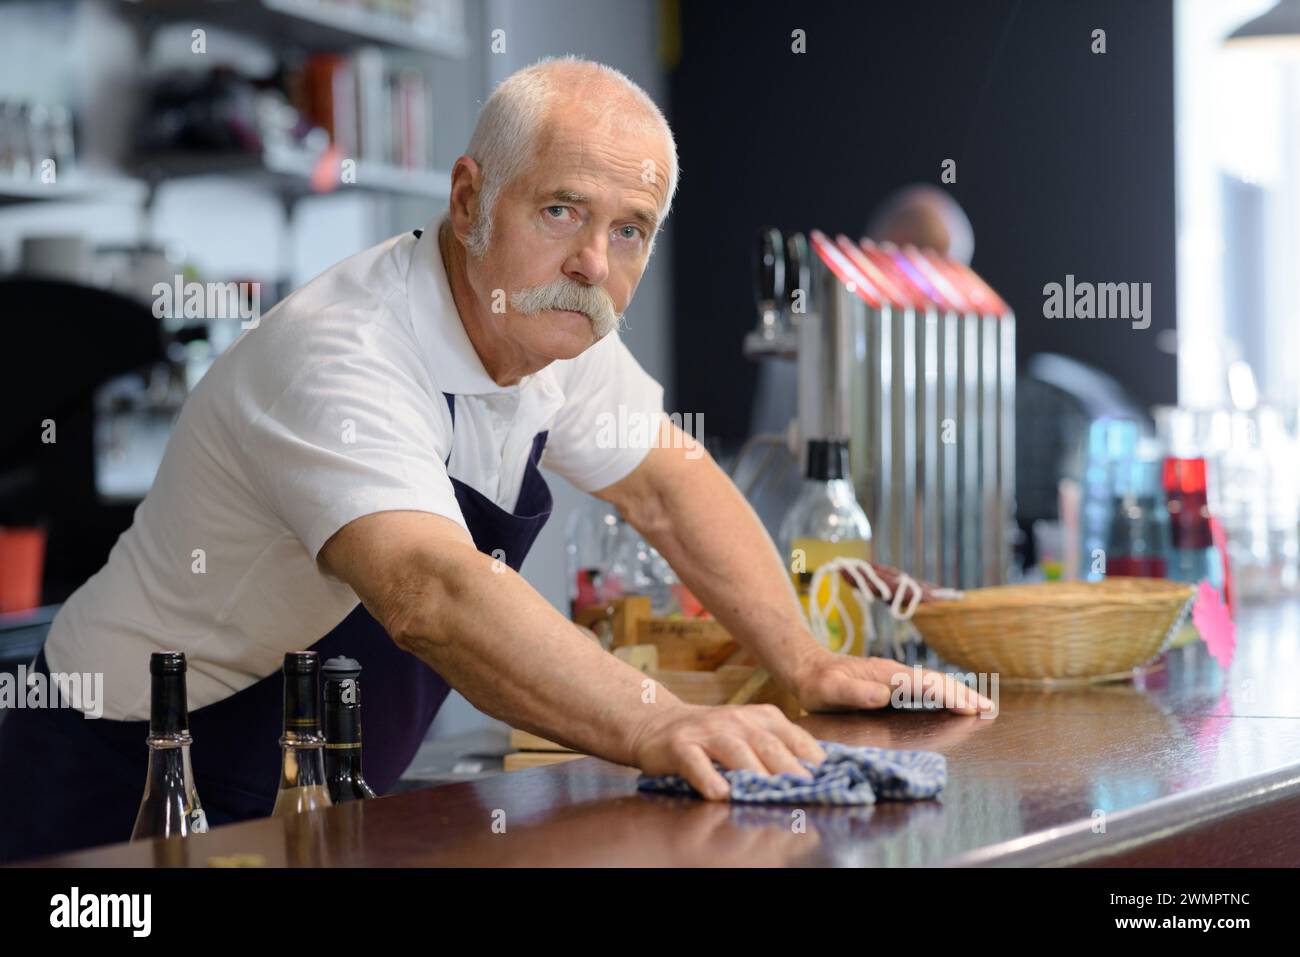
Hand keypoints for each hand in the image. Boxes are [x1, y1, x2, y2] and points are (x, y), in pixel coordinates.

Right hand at [630, 702, 827, 800]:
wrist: (657, 723)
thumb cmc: (714, 736)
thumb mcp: (751, 733)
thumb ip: (781, 751)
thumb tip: (822, 780)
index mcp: (764, 718)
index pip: (796, 739)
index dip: (815, 762)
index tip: (834, 784)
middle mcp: (738, 721)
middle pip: (770, 747)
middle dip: (792, 772)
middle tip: (808, 794)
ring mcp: (708, 732)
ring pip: (736, 752)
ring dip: (756, 775)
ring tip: (771, 795)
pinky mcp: (680, 746)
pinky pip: (696, 763)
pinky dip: (708, 778)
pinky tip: (719, 793)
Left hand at [790, 647, 994, 715]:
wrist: (806, 667)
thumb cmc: (816, 684)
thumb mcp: (828, 691)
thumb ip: (854, 693)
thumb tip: (884, 696)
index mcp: (885, 675)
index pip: (924, 685)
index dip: (948, 695)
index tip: (970, 707)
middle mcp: (894, 673)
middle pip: (936, 681)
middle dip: (963, 694)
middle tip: (989, 709)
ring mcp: (894, 676)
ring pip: (933, 683)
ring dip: (958, 693)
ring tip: (981, 705)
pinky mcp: (892, 683)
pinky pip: (924, 688)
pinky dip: (944, 694)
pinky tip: (952, 702)